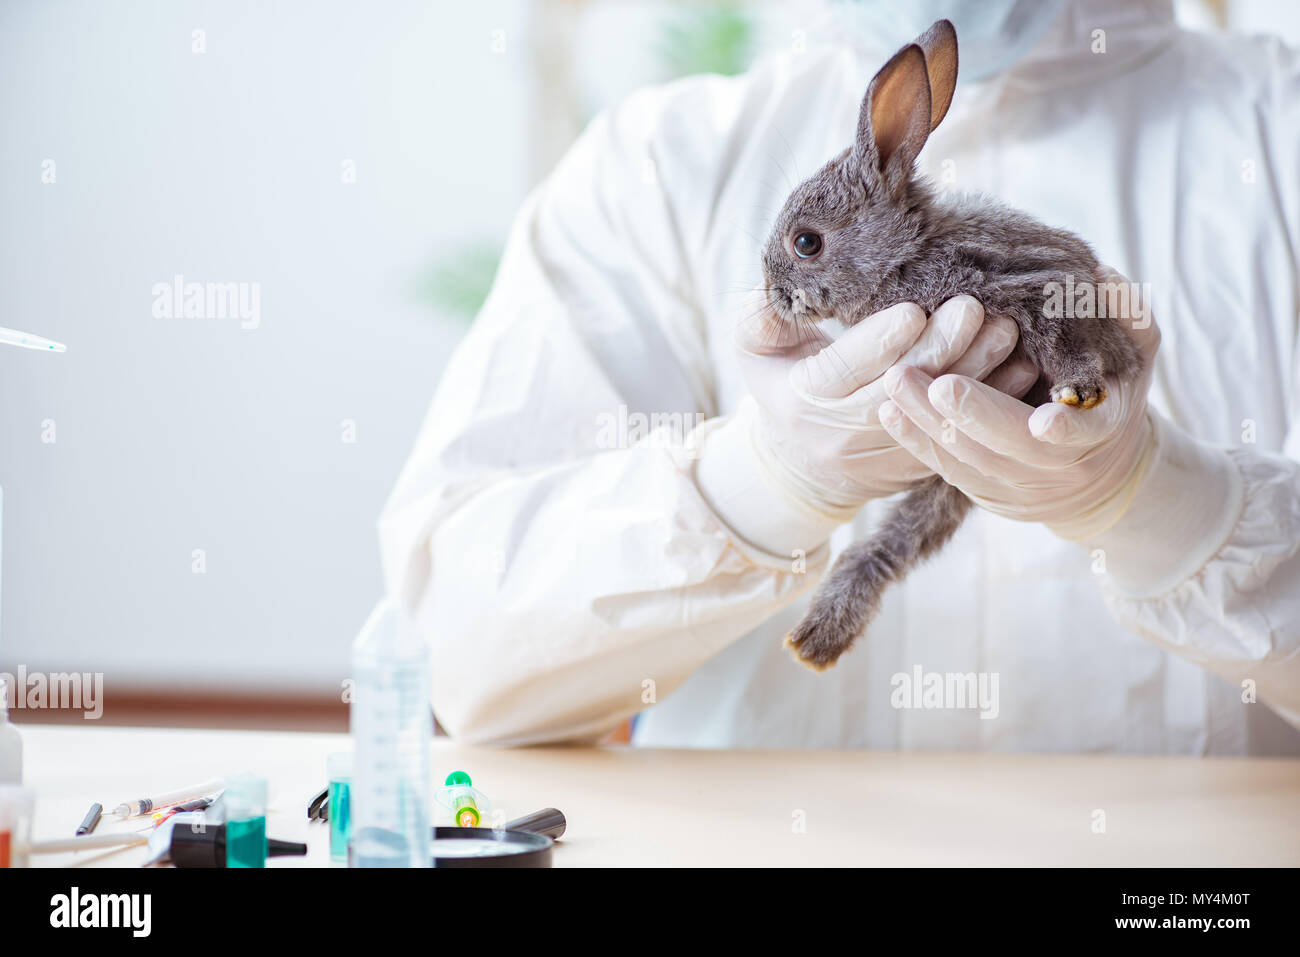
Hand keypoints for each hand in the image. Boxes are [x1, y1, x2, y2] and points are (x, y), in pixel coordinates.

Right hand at [735, 294, 1022, 514]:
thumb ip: (759, 318)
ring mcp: (881, 459)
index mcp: (801, 402)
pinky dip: (991, 402)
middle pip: (896, 393)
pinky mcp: (916, 468)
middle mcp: (840, 438)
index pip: (841, 371)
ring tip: (1005, 331)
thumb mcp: (755, 350)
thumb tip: (772, 295)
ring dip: (976, 374)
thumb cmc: (783, 382)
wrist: (799, 458)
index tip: (912, 309)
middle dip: (939, 350)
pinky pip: (958, 435)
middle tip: (974, 308)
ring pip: (933, 416)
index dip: (876, 343)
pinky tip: (1019, 369)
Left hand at [877, 268, 1159, 539]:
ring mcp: (1016, 483)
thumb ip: (1125, 315)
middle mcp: (1058, 465)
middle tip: (935, 384)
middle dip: (973, 416)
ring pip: (969, 459)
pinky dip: (916, 441)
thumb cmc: (1109, 391)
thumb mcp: (1133, 353)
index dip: (1068, 427)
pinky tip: (888, 411)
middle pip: (1011, 447)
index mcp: (1101, 430)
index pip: (1086, 432)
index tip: (1045, 421)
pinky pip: (944, 468)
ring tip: (896, 382)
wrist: (1093, 470)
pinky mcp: (981, 490)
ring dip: (928, 423)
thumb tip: (1102, 278)